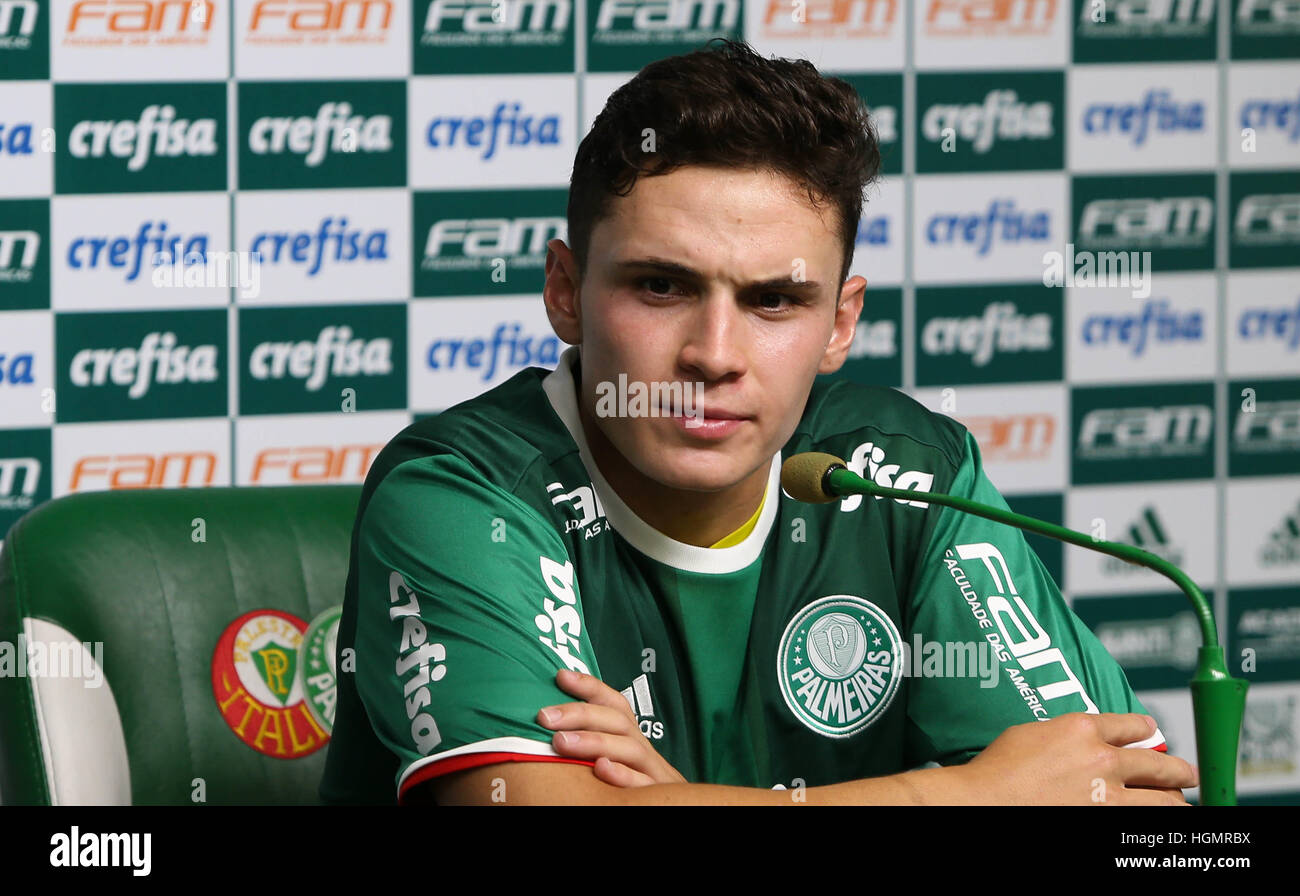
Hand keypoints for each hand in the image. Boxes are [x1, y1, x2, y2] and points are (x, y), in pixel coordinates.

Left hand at [537, 669, 686, 787]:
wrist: (680, 809)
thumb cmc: (636, 784)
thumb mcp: (617, 759)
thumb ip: (594, 741)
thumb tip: (554, 725)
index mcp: (631, 738)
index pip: (615, 704)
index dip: (590, 686)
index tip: (562, 676)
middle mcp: (643, 749)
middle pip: (618, 721)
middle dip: (580, 714)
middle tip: (545, 717)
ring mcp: (653, 771)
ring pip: (630, 749)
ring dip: (594, 741)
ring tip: (561, 741)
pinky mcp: (658, 793)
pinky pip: (642, 784)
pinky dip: (622, 775)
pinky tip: (601, 769)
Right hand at [954, 712, 1197, 804]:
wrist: (987, 800)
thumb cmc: (998, 768)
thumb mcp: (1031, 734)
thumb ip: (1062, 734)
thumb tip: (1074, 739)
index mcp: (1082, 729)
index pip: (1129, 725)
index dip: (1145, 729)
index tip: (1151, 732)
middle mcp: (1103, 758)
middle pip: (1156, 763)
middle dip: (1177, 769)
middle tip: (1187, 773)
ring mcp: (1108, 795)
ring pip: (1161, 798)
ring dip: (1175, 799)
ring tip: (1183, 801)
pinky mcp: (1106, 819)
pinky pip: (1142, 820)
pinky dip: (1154, 818)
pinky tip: (1159, 819)